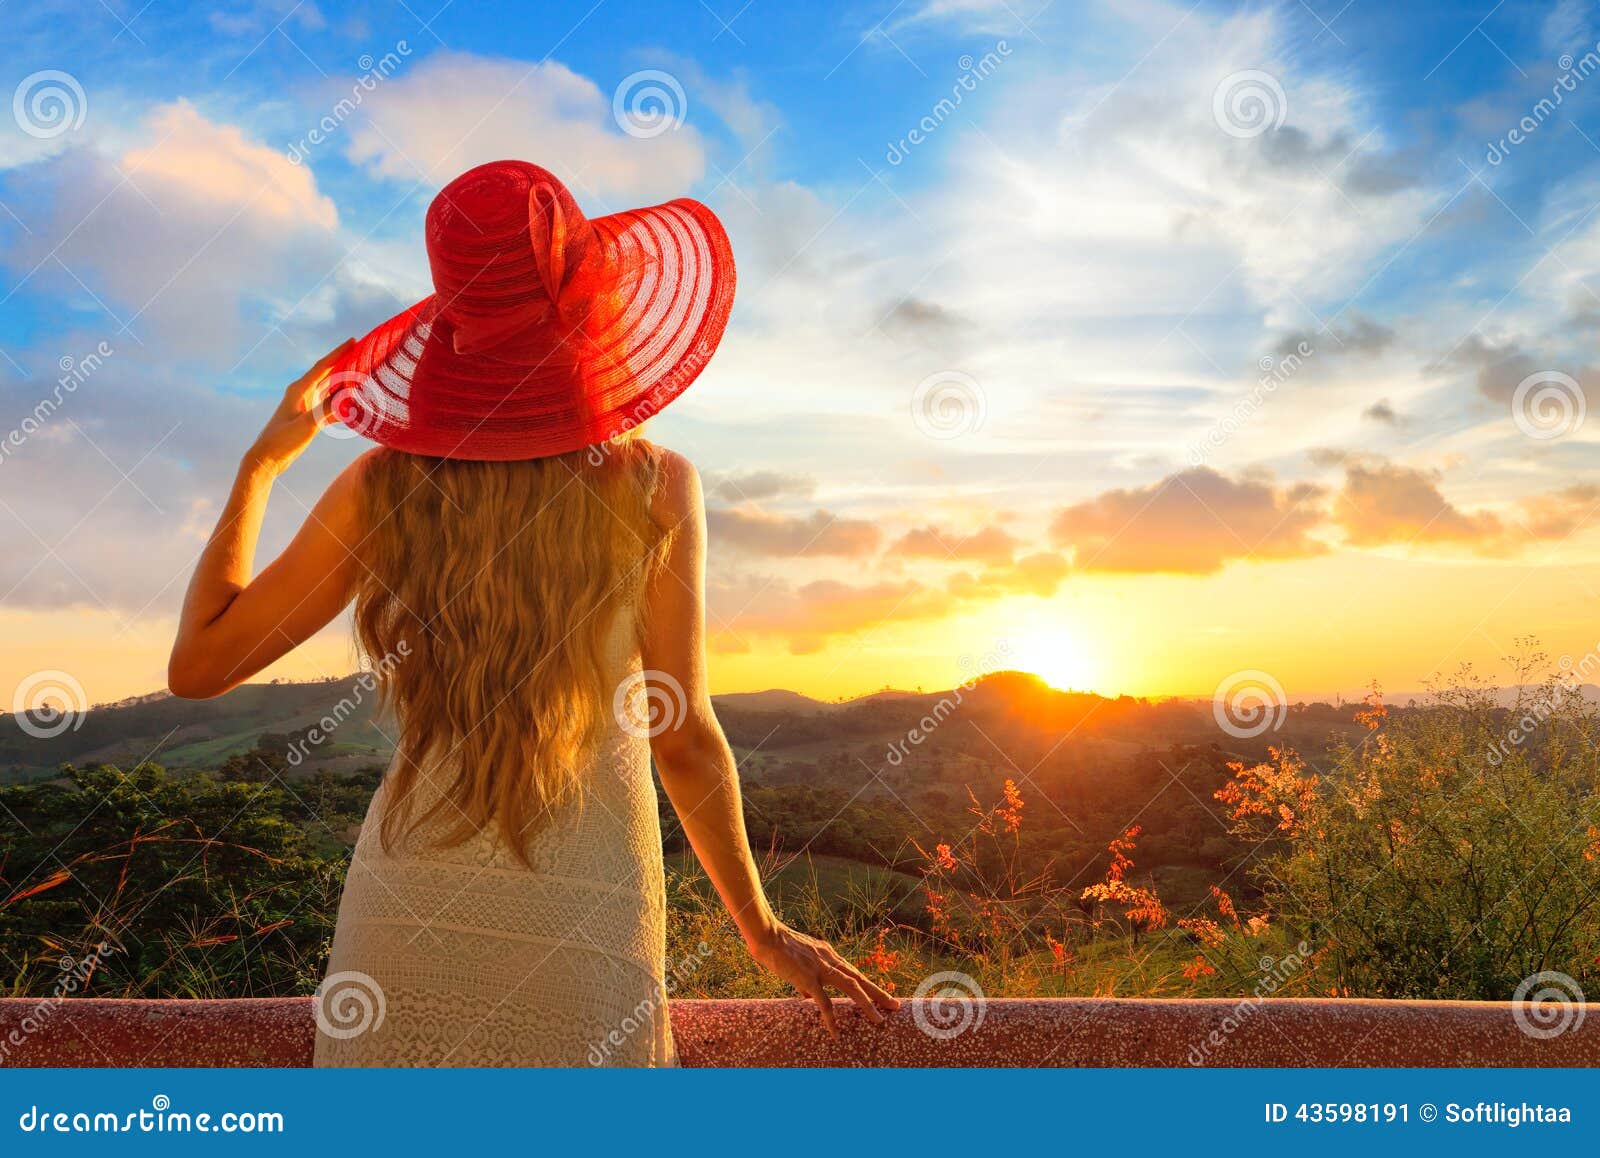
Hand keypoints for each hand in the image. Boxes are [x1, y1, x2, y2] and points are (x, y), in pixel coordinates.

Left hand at [245, 340, 354, 474]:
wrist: (267, 458)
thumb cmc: (282, 440)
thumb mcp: (307, 424)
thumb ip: (327, 409)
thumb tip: (349, 396)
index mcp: (299, 389)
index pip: (323, 366)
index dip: (339, 353)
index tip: (354, 341)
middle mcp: (303, 393)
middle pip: (328, 374)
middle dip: (345, 363)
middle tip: (364, 354)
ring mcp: (307, 405)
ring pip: (331, 390)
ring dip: (346, 383)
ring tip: (364, 376)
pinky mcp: (310, 417)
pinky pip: (331, 405)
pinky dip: (343, 403)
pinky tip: (356, 404)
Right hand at [749, 922, 899, 1035]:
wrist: (767, 935)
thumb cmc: (778, 947)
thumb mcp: (799, 961)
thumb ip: (806, 978)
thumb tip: (808, 996)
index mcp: (828, 954)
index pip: (853, 972)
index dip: (868, 985)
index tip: (881, 995)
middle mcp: (829, 960)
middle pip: (860, 978)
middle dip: (879, 993)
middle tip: (895, 1006)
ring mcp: (821, 968)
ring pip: (851, 988)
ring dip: (867, 1005)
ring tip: (879, 1021)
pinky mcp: (808, 978)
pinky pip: (824, 1003)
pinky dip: (831, 1019)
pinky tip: (836, 1034)